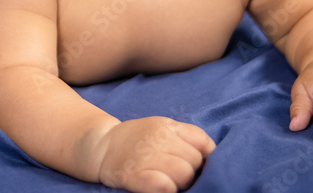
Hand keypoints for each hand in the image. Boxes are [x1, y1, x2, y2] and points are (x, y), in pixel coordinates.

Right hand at [96, 117, 214, 192]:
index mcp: (167, 126)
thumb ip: (184, 137)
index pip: (202, 141)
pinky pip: (164, 186)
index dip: (207, 156)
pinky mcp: (135, 176)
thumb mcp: (160, 128)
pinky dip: (168, 189)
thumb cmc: (136, 141)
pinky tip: (161, 187)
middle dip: (192, 172)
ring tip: (168, 182)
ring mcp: (146, 157)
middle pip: (195, 160)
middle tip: (177, 175)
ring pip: (184, 174)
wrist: (100, 146)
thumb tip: (212, 158)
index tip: (200, 165)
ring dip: (181, 183)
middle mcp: (158, 138)